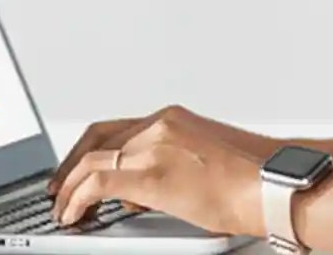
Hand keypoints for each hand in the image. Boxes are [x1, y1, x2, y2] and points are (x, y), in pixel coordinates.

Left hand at [50, 113, 265, 236]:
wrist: (273, 184)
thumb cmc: (254, 178)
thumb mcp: (204, 159)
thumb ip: (169, 165)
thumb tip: (144, 191)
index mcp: (173, 119)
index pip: (117, 129)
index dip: (90, 150)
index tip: (79, 166)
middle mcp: (159, 125)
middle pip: (97, 139)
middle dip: (71, 164)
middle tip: (59, 187)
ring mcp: (153, 147)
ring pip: (91, 159)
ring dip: (69, 185)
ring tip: (63, 207)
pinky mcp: (150, 174)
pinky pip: (96, 183)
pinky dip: (77, 198)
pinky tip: (73, 214)